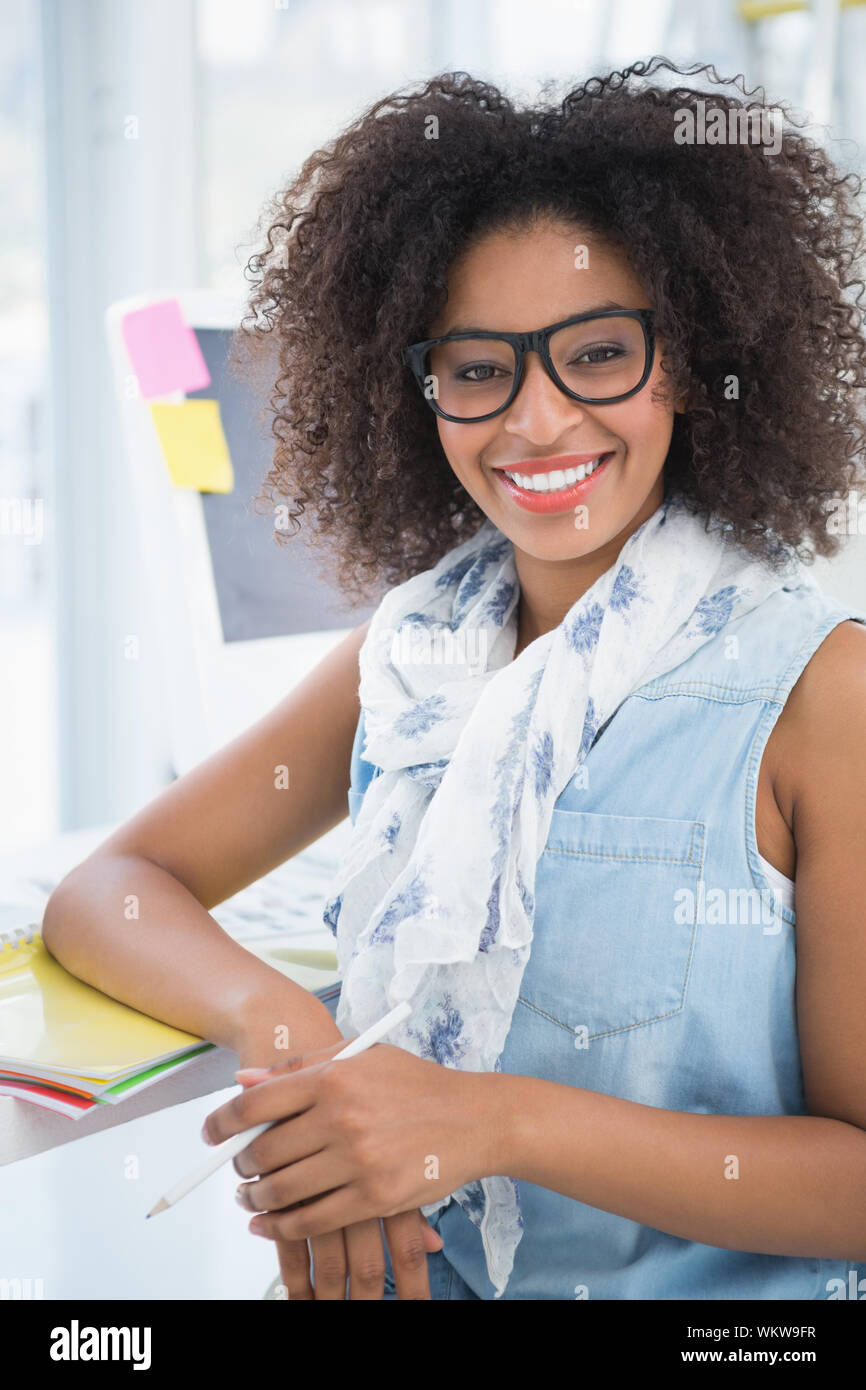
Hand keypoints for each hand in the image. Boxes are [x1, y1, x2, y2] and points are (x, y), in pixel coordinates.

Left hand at [203, 1038, 487, 1242]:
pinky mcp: (374, 1197)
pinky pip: (312, 1221)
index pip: (256, 1103)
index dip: (222, 1122)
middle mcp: (341, 1117)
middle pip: (264, 1151)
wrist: (474, 1118)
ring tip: (250, 1195)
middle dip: (241, 1165)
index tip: (209, 1134)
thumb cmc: (417, 1084)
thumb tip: (244, 1080)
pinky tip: (269, 1222)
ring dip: (255, 1198)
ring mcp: (358, 1160)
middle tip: (238, 1168)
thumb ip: (301, 1066)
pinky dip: (281, 1227)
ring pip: (282, 1190)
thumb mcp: (361, 1056)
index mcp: (334, 1077)